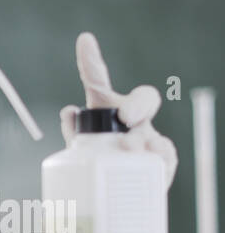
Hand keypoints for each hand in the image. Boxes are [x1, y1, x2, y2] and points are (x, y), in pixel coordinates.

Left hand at [62, 32, 176, 186]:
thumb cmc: (99, 165)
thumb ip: (74, 132)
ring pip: (150, 130)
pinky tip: (150, 159)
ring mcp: (150, 138)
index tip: (84, 40)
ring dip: (138, 140)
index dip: (91, 61)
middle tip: (126, 118)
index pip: (100, 82)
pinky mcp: (163, 158)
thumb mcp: (80, 150)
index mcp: (106, 111)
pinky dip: (157, 156)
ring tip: (127, 151)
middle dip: (138, 103)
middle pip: (145, 98)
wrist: (119, 193)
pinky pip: (164, 153)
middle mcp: (133, 120)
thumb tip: (68, 111)